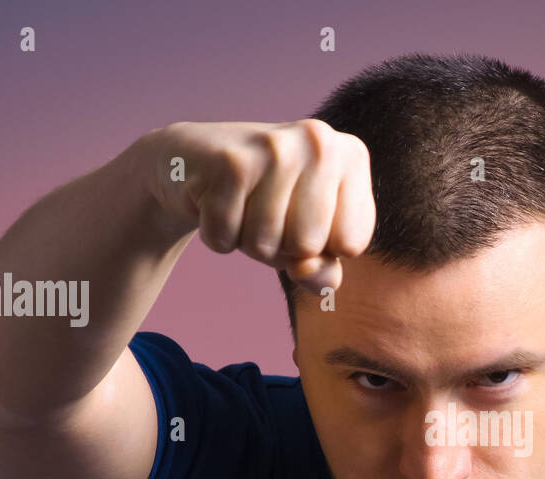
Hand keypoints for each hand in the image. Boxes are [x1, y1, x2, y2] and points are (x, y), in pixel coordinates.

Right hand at [138, 119, 375, 292]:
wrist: (193, 159)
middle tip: (264, 212)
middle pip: (307, 247)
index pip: (351, 244)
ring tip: (241, 206)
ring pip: (265, 244)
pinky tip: (214, 202)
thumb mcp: (308, 237)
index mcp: (351, 156)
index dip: (320, 249)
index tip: (301, 216)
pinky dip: (216, 235)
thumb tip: (306, 270)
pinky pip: (226, 237)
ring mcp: (275, 148)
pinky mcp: (229, 162)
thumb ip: (324, 269)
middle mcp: (320, 142)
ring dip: (245, 241)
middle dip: (280, 248)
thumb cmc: (265, 203)